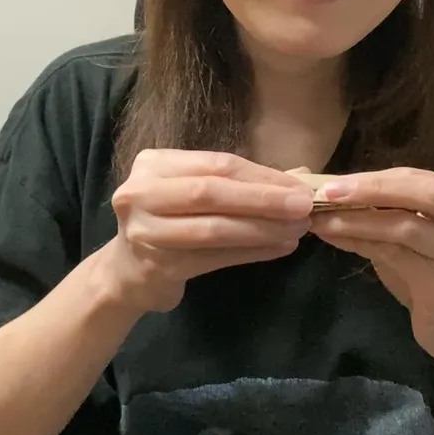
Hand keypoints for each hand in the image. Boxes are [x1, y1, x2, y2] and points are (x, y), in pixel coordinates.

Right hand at [107, 149, 313, 312]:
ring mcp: (146, 230)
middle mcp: (141, 192)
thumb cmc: (170, 221)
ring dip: (262, 229)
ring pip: (214, 228)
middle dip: (264, 199)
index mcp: (153, 164)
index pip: (216, 165)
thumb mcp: (194, 191)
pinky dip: (252, 252)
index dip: (261, 175)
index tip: (299, 185)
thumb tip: (302, 176)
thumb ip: (239, 182)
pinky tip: (279, 249)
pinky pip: (215, 257)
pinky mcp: (158, 265)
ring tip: (297, 230)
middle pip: (212, 193)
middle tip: (305, 206)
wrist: (128, 270)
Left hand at [306, 167, 433, 368]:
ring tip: (322, 219)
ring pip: (407, 225)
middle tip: (326, 192)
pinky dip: (362, 243)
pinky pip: (399, 255)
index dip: (373, 177)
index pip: (418, 177)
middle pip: (424, 191)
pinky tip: (335, 240)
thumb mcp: (410, 235)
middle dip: (371, 189)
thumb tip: (332, 189)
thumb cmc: (433, 278)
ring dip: (358, 220)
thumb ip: (385, 210)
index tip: (331, 180)